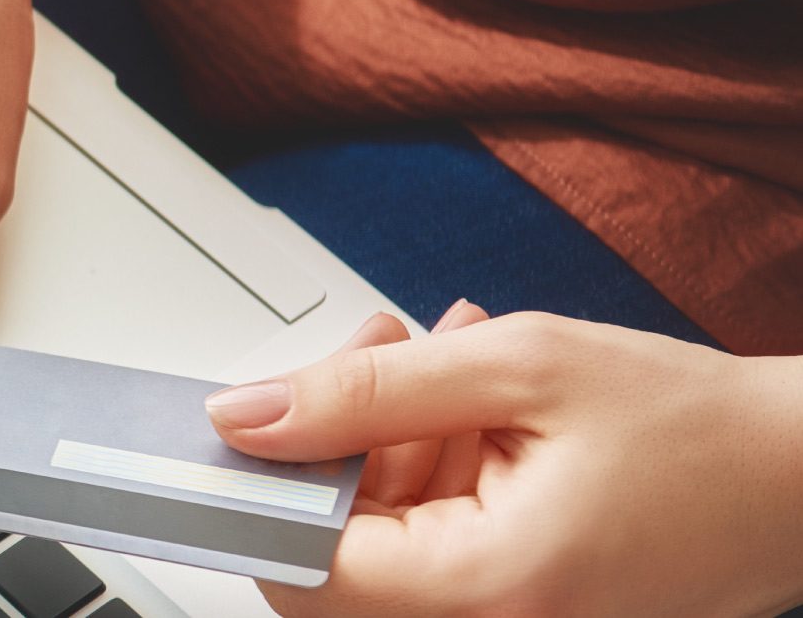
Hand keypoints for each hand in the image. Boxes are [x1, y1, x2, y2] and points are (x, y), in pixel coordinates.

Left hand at [208, 308, 802, 616]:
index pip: (303, 565)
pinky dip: (430, 471)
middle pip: (332, 557)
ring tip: (439, 359)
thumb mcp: (523, 367)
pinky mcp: (517, 607)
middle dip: (329, 447)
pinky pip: (430, 548)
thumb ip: (369, 390)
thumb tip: (247, 415)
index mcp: (488, 587)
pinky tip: (470, 404)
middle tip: (371, 356)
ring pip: (378, 544)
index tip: (243, 421)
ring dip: (383, 444)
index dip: (259, 488)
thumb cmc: (705, 429)